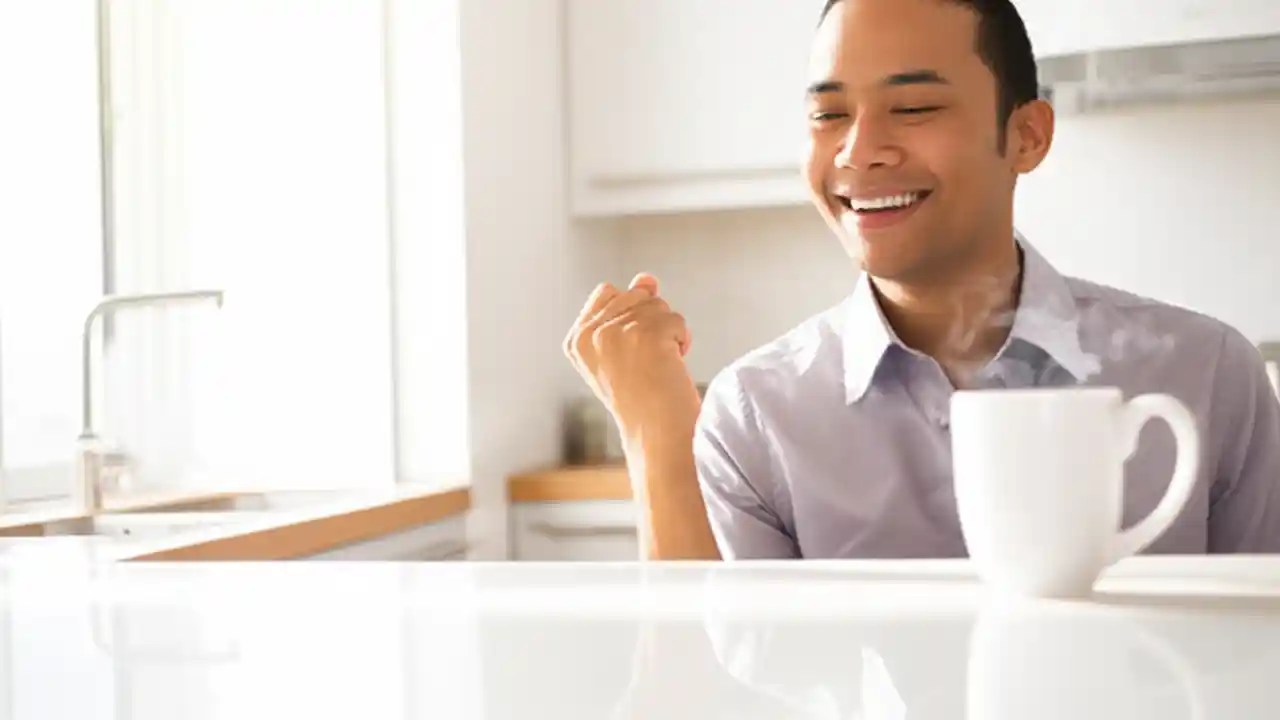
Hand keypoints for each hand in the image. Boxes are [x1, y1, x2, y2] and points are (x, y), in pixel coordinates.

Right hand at [564, 273, 700, 443]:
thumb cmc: (643, 399)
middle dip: (651, 324)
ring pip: (658, 305)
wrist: (657, 435)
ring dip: (668, 334)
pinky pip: (676, 320)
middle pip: (635, 294)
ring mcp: (616, 332)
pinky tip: (670, 368)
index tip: (631, 353)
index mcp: (576, 340)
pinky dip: (682, 342)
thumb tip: (646, 277)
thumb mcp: (622, 352)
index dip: (630, 316)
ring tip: (658, 368)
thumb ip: (627, 310)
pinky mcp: (645, 334)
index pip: (607, 292)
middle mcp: (590, 334)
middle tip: (647, 364)